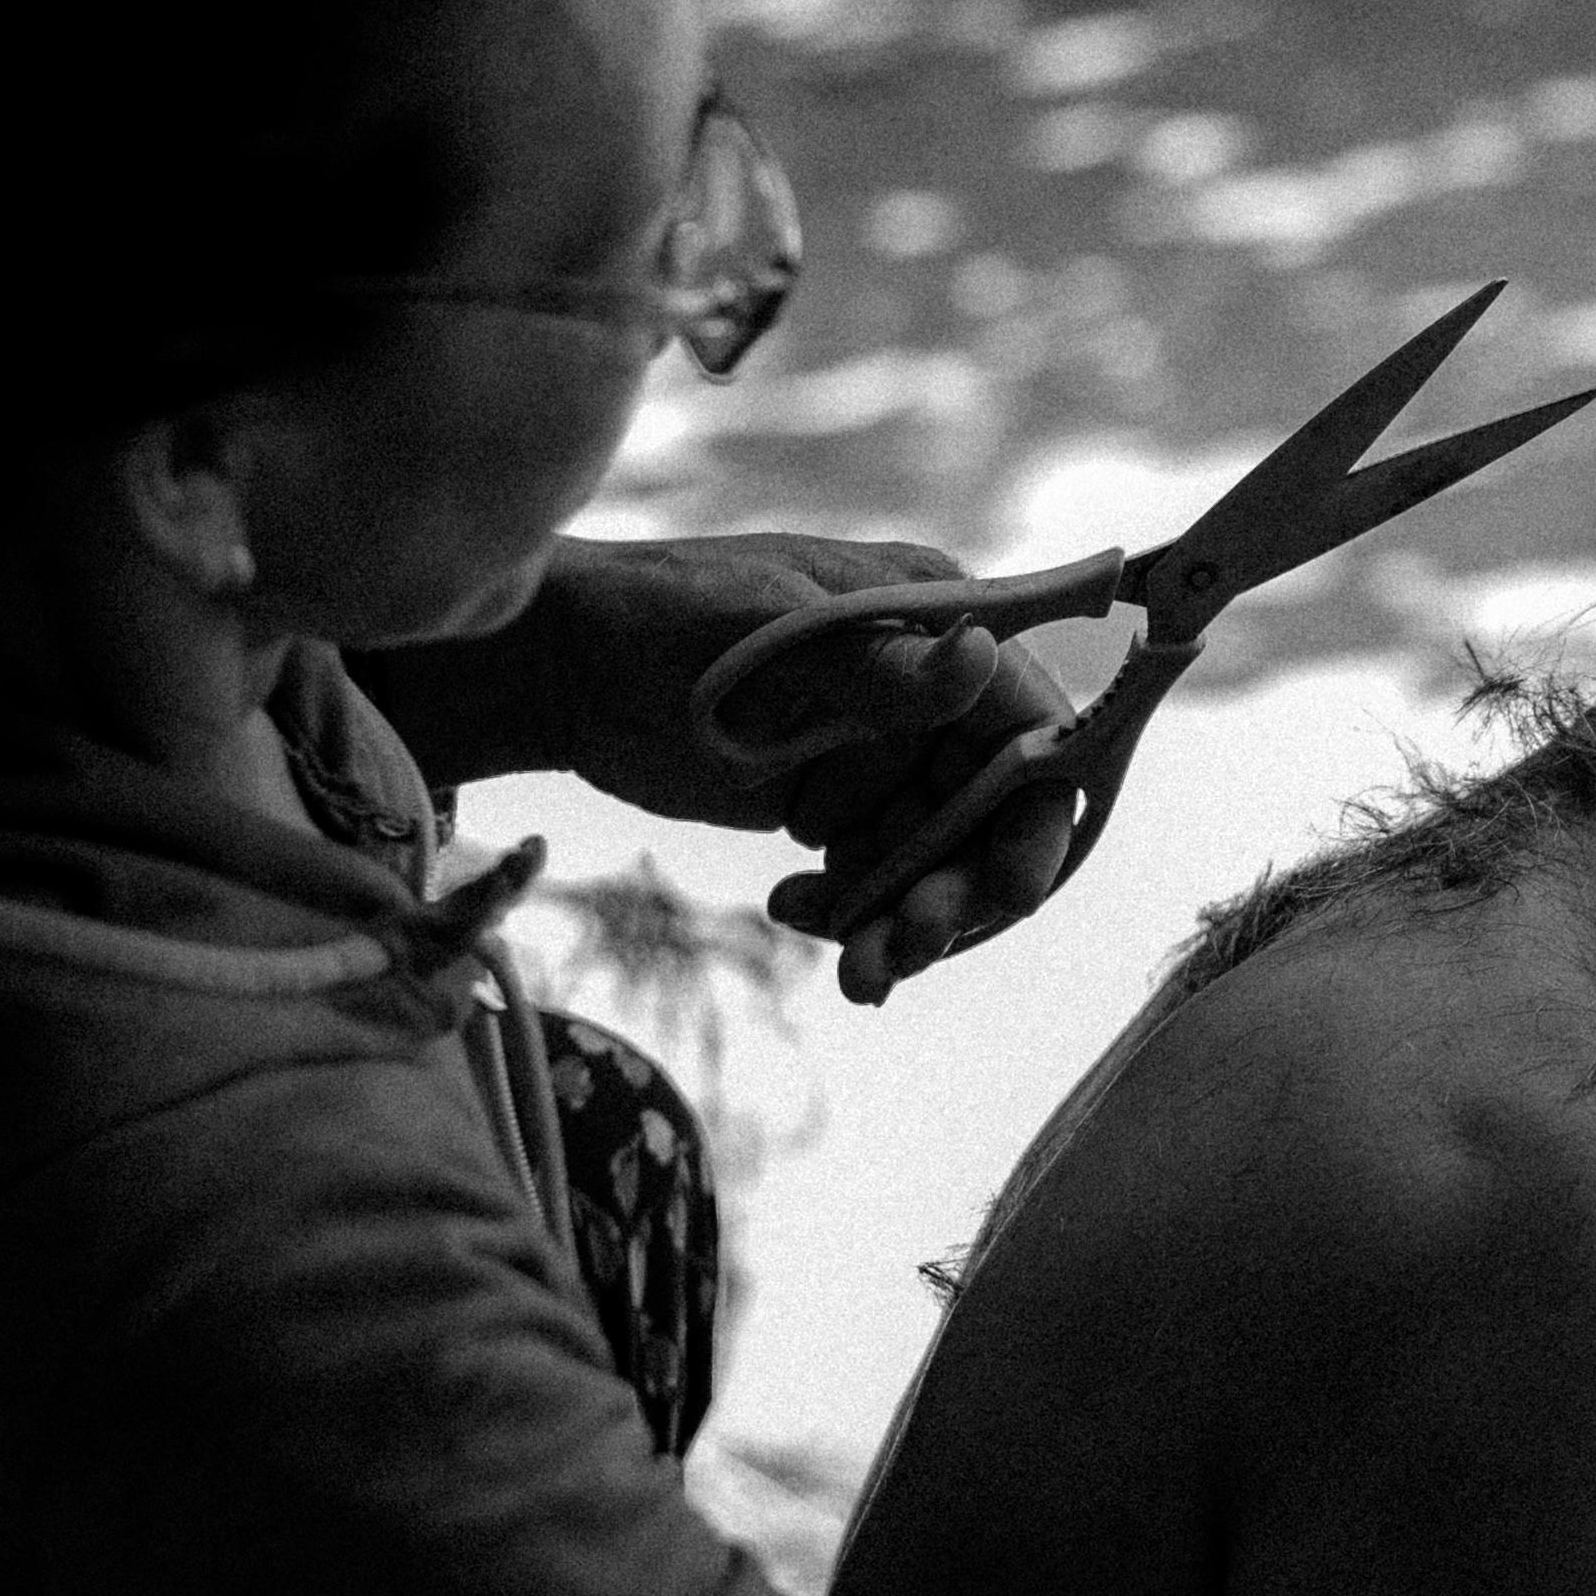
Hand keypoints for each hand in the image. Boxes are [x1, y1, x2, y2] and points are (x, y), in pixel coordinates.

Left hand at [514, 535, 1089, 972]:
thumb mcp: (769, 640)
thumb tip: (980, 654)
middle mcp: (932, 691)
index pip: (1031, 729)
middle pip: (992, 814)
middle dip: (956, 893)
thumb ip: (879, 665)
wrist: (561, 674)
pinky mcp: (844, 803)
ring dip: (905, 921)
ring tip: (856, 974)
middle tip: (902, 952)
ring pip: (939, 861)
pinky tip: (788, 906)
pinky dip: (851, 911)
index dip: (1034, 817)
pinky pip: (879, 878)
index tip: (1002, 893)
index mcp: (939, 624)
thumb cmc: (661, 622)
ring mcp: (889, 752)